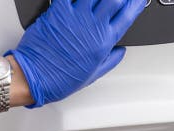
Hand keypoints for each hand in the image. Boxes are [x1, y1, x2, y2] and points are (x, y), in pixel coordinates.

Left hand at [7, 0, 145, 106]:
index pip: (127, 16)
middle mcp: (92, 26)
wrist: (34, 76)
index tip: (139, 1)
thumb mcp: (93, 74)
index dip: (136, 5)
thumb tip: (120, 51)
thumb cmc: (60, 78)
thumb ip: (110, 60)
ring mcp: (75, 16)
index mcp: (103, 42)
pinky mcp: (58, 11)